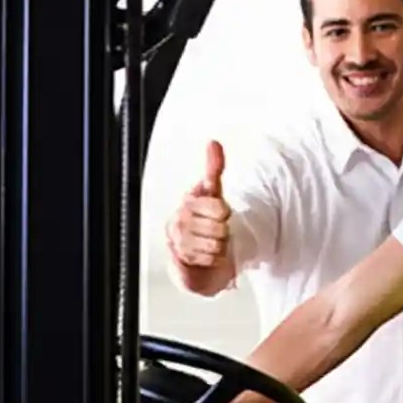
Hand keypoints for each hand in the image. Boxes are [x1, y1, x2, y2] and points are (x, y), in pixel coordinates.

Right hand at [167, 140, 231, 268]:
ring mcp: (176, 240)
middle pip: (219, 228)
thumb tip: (213, 142)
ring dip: (219, 248)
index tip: (221, 215)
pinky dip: (212, 261)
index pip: (220, 208)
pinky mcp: (177, 260)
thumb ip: (214, 168)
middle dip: (223, 233)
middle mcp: (179, 219)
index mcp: (188, 201)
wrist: (199, 259)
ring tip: (211, 245)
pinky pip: (207, 260)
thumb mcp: (214, 193)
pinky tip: (205, 257)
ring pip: (215, 245)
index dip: (226, 214)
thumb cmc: (208, 224)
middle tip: (216, 233)